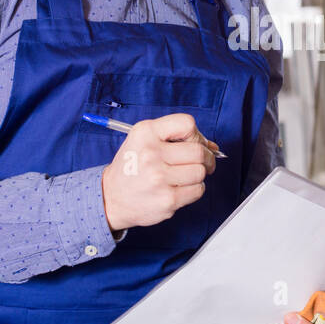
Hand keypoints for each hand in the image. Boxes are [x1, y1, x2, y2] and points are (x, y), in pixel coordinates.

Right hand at [99, 113, 218, 231]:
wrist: (111, 197)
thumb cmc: (132, 167)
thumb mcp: (144, 140)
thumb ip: (177, 138)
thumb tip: (213, 146)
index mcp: (145, 133)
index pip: (186, 124)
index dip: (196, 134)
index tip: (194, 143)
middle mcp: (151, 153)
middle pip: (198, 151)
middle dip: (206, 157)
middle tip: (201, 162)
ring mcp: (159, 178)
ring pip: (200, 172)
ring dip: (198, 174)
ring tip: (184, 176)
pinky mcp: (167, 199)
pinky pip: (198, 190)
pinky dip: (194, 189)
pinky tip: (180, 188)